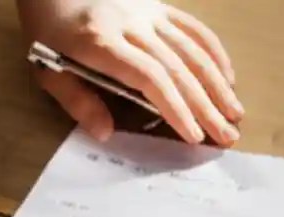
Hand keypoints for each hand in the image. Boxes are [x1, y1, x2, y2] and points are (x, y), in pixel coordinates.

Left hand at [15, 0, 242, 145]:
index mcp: (101, 41)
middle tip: (227, 136)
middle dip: (206, 106)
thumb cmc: (50, 34)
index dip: (175, 107)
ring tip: (236, 114)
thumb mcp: (47, 70)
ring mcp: (149, 13)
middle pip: (177, 68)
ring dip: (218, 85)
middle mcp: (131, 24)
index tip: (193, 136)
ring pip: (192, 50)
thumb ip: (77, 102)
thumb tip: (106, 133)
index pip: (149, 77)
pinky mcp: (160, 7)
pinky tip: (229, 78)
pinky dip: (216, 54)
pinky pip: (195, 29)